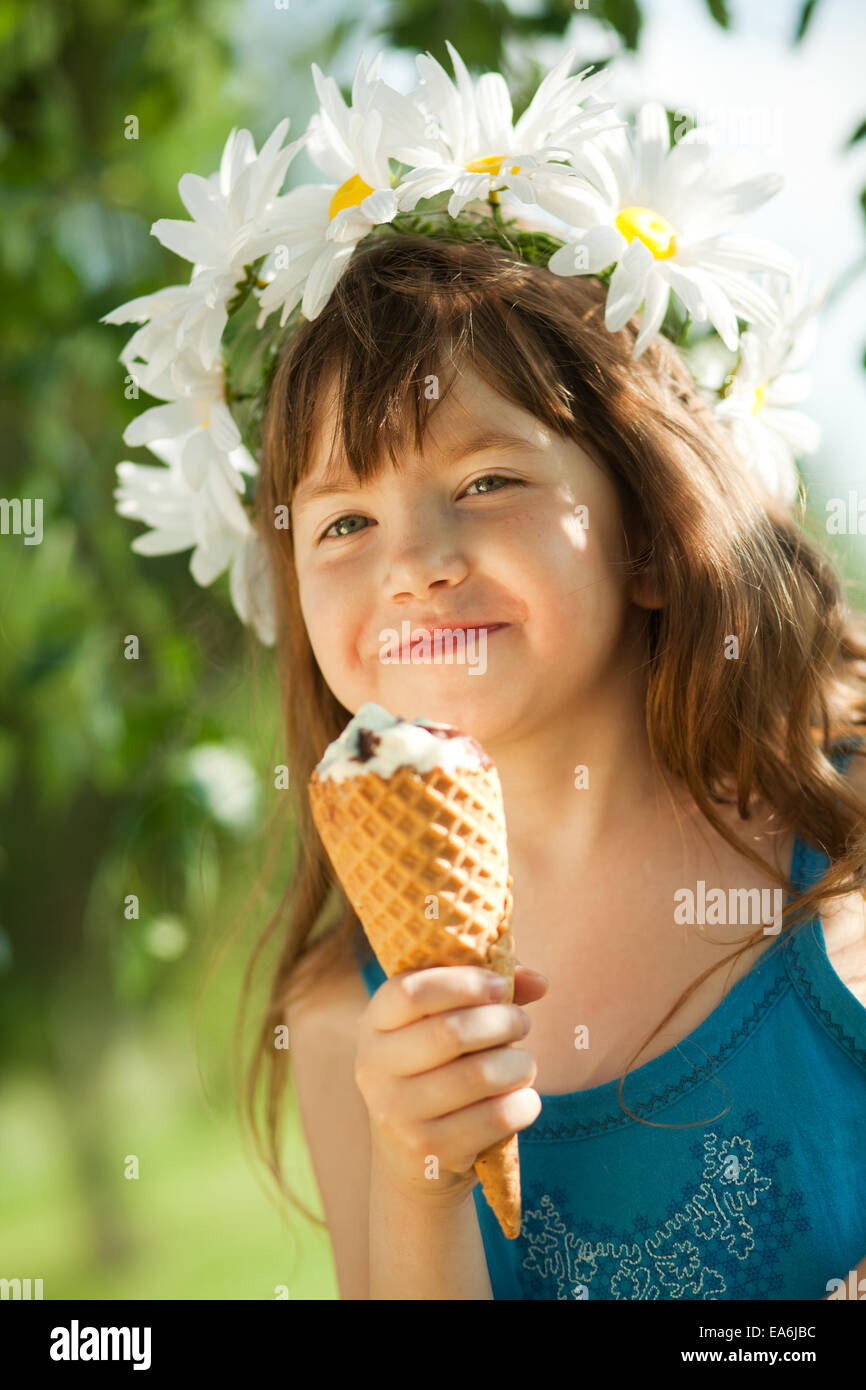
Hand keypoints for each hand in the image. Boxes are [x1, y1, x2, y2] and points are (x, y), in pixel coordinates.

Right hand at [355, 962, 548, 1207]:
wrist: (410, 1160)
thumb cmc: (439, 1072)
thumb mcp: (446, 1025)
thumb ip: (488, 994)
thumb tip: (539, 982)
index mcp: (375, 1024)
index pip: (410, 992)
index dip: (463, 982)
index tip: (500, 986)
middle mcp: (375, 1068)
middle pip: (451, 1032)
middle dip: (503, 1021)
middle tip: (522, 1024)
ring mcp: (398, 1114)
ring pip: (480, 1075)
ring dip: (519, 1064)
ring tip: (522, 1065)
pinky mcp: (429, 1150)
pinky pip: (496, 1117)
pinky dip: (524, 1103)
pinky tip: (522, 1100)